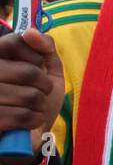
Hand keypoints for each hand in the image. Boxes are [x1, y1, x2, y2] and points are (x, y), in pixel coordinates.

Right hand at [0, 28, 64, 147]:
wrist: (28, 132)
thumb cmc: (35, 96)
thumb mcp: (46, 68)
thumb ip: (44, 47)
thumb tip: (31, 32)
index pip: (14, 42)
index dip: (35, 56)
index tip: (38, 65)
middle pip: (28, 72)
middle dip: (44, 85)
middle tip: (40, 92)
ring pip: (29, 95)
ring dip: (40, 105)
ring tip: (32, 107)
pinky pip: (22, 116)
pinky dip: (34, 119)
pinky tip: (28, 121)